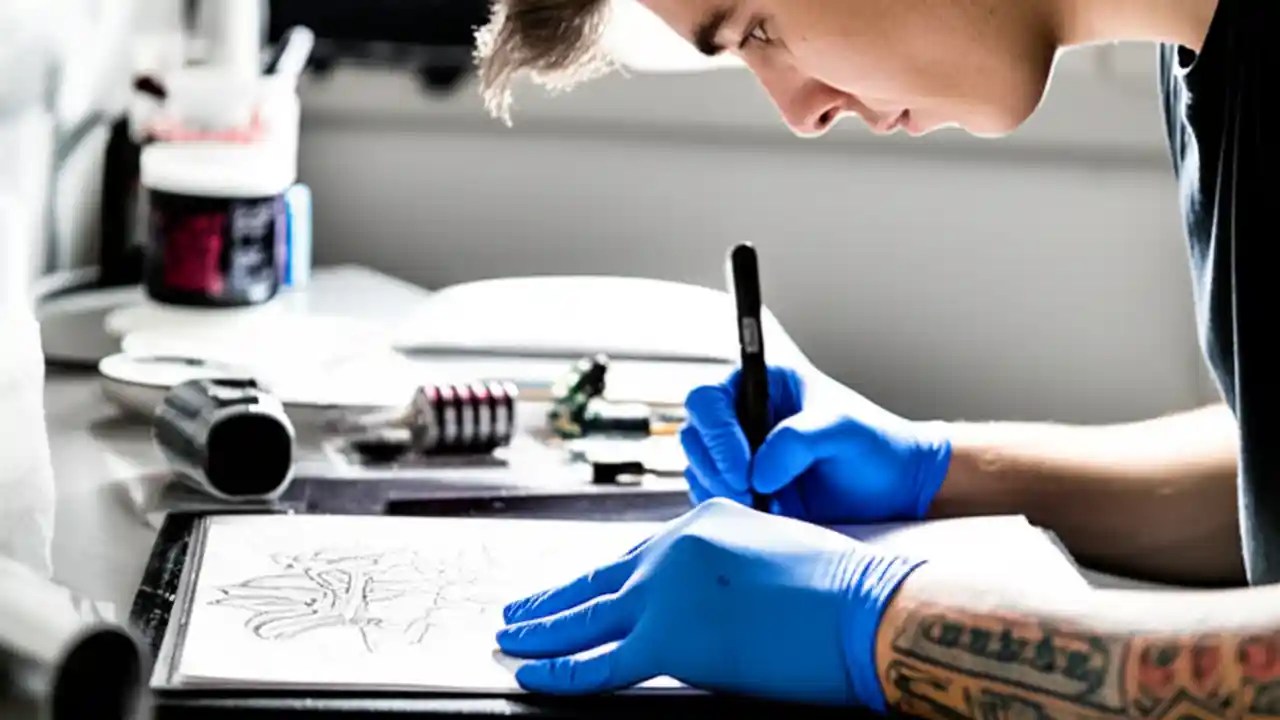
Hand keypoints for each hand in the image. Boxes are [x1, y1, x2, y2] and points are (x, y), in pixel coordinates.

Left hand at [495, 498, 923, 707]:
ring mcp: (664, 592)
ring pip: (585, 615)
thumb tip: (708, 603)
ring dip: (541, 630)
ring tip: (509, 638)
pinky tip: (531, 676)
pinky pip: (597, 662)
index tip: (576, 590)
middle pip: (599, 579)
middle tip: (518, 611)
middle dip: (554, 599)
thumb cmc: (841, 587)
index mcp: (700, 522)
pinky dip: (558, 671)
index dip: (601, 580)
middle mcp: (672, 550)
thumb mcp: (773, 552)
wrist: (863, 607)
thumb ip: (727, 569)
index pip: (637, 556)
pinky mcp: (667, 641)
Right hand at [680, 366, 951, 523]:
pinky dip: (727, 508)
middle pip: (694, 435)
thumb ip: (798, 440)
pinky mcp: (744, 489)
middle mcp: (744, 416)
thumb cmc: (876, 447)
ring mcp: (740, 454)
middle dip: (716, 467)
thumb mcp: (843, 430)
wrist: (896, 490)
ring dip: (721, 489)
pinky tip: (761, 513)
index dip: (717, 433)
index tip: (743, 466)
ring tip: (763, 503)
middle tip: (749, 490)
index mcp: (762, 383)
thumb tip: (759, 470)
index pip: (708, 398)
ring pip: (698, 469)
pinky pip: (713, 497)